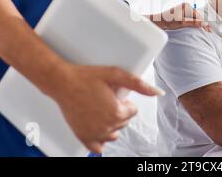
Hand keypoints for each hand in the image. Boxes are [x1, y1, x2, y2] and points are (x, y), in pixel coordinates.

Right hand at [49, 63, 163, 153]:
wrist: (63, 82)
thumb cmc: (86, 77)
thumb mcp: (115, 74)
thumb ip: (138, 84)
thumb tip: (158, 92)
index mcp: (116, 113)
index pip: (133, 111)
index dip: (124, 101)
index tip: (114, 94)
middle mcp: (107, 126)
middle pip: (124, 122)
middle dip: (118, 110)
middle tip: (105, 98)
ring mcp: (94, 134)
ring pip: (113, 133)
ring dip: (111, 123)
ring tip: (100, 109)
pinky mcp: (83, 137)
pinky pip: (98, 147)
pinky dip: (100, 139)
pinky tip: (97, 127)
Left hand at [148, 3, 210, 31]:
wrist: (157, 21)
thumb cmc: (168, 21)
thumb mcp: (182, 23)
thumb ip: (193, 23)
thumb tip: (204, 24)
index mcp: (186, 6)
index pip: (198, 16)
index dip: (204, 23)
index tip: (209, 30)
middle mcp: (185, 6)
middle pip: (197, 16)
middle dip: (202, 23)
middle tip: (209, 31)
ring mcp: (183, 9)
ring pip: (194, 17)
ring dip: (199, 23)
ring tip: (205, 30)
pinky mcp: (181, 13)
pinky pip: (190, 18)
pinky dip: (194, 23)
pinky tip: (197, 27)